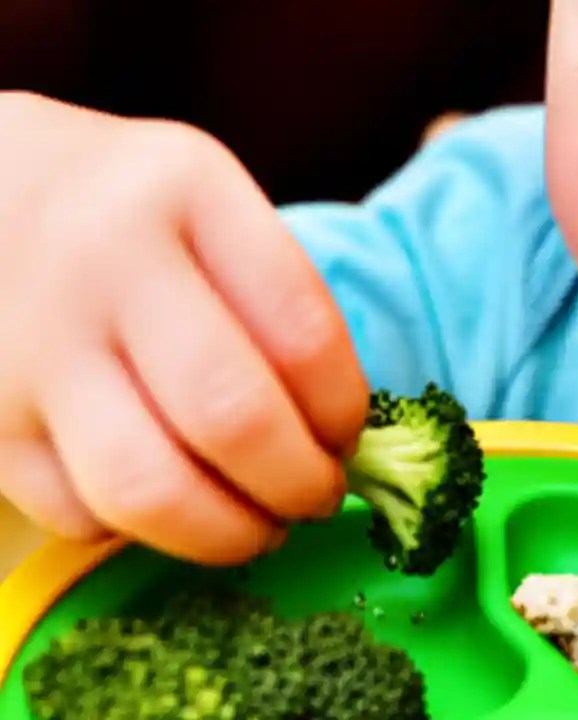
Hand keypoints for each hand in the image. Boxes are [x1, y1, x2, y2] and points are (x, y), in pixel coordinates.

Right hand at [0, 93, 367, 564]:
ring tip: (256, 529)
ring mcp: (29, 345)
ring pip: (149, 488)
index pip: (304, 334)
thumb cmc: (119, 206)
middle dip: (299, 484)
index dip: (345, 413)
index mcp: (188, 191)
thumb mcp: (204, 201)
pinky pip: (76, 513)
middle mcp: (102, 261)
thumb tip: (335, 441)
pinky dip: (137, 532)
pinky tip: (164, 503)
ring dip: (227, 533)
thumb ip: (271, 298)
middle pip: (232, 418)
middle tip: (317, 498)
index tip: (347, 438)